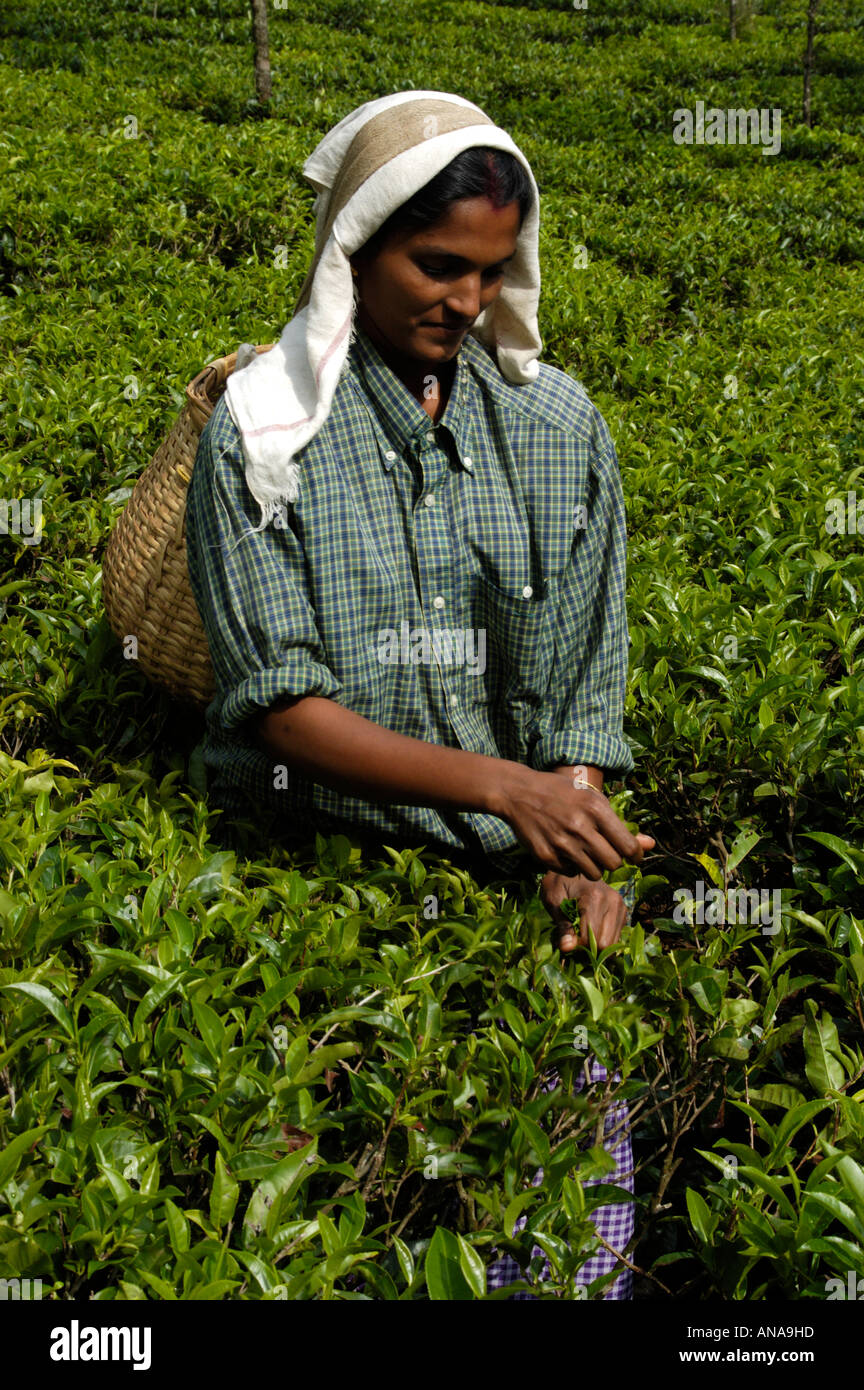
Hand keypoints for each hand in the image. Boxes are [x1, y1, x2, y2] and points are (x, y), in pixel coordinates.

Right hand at [495, 765, 654, 877]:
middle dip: (613, 860)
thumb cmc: (561, 793)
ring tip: (585, 851)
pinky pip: (571, 872)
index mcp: (595, 809)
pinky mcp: (546, 856)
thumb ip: (620, 825)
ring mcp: (562, 844)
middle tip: (605, 851)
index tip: (633, 856)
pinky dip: (572, 866)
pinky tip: (565, 850)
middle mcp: (580, 827)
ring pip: (594, 873)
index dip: (636, 855)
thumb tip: (650, 845)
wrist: (519, 793)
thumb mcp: (592, 800)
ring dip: (594, 866)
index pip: (628, 846)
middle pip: (613, 863)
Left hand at [540, 870, 628, 953]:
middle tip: (574, 940)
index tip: (565, 942)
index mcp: (595, 898)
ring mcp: (621, 906)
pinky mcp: (623, 911)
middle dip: (588, 948)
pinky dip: (604, 939)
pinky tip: (591, 930)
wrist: (573, 866)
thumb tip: (567, 949)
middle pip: (606, 944)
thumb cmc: (558, 882)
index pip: (592, 937)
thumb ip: (562, 925)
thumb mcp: (553, 900)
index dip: (577, 946)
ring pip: (614, 944)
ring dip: (597, 945)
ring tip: (582, 934)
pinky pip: (616, 937)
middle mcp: (613, 902)